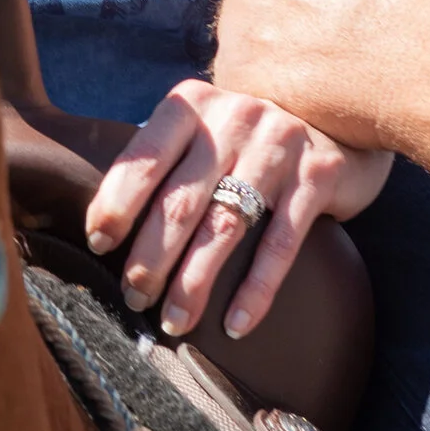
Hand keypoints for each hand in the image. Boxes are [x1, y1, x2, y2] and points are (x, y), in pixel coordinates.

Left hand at [83, 74, 388, 342]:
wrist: (332, 109)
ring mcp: (277, 146)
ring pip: (225, 226)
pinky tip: (236, 325)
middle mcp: (232, 120)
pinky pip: (281, 243)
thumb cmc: (243, 134)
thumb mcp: (201, 127)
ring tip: (174, 322)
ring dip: (194, 282)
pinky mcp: (318, 175)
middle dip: (150, 258)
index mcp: (191, 105)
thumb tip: (102, 229)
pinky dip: (256, 290)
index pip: (144, 159)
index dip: (116, 204)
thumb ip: (162, 161)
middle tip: (134, 298)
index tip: (98, 245)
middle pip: (180, 201)